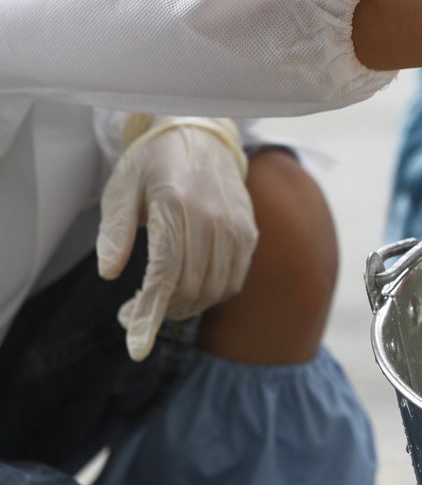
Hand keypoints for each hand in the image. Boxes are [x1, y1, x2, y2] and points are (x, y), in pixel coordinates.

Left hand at [96, 116, 257, 360]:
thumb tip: (108, 274)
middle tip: (131, 313)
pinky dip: (210, 294)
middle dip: (161, 313)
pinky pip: (233, 279)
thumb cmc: (153, 162)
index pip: (165, 274)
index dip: (150, 316)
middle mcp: (213, 217)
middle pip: (191, 288)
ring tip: (158, 300)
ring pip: (215, 289)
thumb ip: (113, 231)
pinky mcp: (249, 232)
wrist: (201, 134)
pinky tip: (187, 286)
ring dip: (185, 307)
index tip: (136, 349)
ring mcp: (236, 225)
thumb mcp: (121, 188)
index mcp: (176, 204)